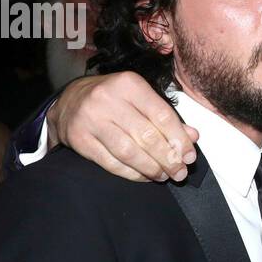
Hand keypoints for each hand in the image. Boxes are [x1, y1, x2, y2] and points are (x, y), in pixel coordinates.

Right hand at [49, 72, 198, 181]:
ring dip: (151, 168)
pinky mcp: (80, 140)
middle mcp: (108, 99)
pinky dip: (132, 174)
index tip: (189, 157)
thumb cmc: (113, 100)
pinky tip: (144, 176)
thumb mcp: (140, 99)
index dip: (179, 139)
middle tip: (180, 173)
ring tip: (164, 176)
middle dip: (168, 159)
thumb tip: (192, 137)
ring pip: (129, 152)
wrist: (69, 102)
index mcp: (129, 84)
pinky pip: (111, 163)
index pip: (162, 115)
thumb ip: (166, 117)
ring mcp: (91, 120)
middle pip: (147, 136)